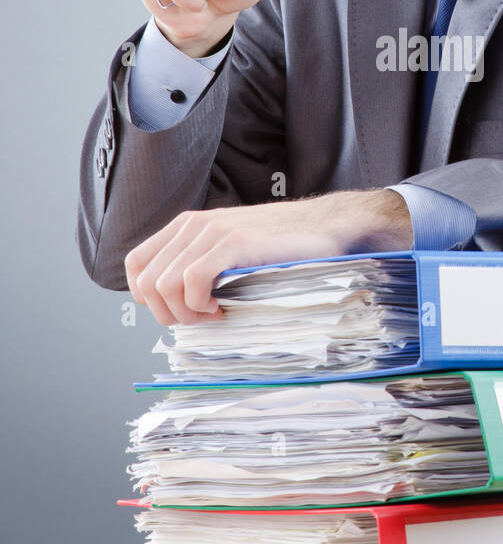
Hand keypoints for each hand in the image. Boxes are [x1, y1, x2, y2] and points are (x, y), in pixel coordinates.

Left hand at [124, 190, 413, 325]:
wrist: (325, 228)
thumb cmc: (282, 247)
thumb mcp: (230, 251)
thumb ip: (200, 265)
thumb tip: (173, 303)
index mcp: (187, 227)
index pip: (136, 266)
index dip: (150, 298)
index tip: (180, 309)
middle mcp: (193, 226)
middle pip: (147, 283)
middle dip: (168, 312)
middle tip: (201, 317)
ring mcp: (212, 232)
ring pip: (163, 285)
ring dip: (185, 311)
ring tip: (213, 313)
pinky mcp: (233, 243)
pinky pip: (190, 281)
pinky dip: (199, 305)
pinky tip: (222, 307)